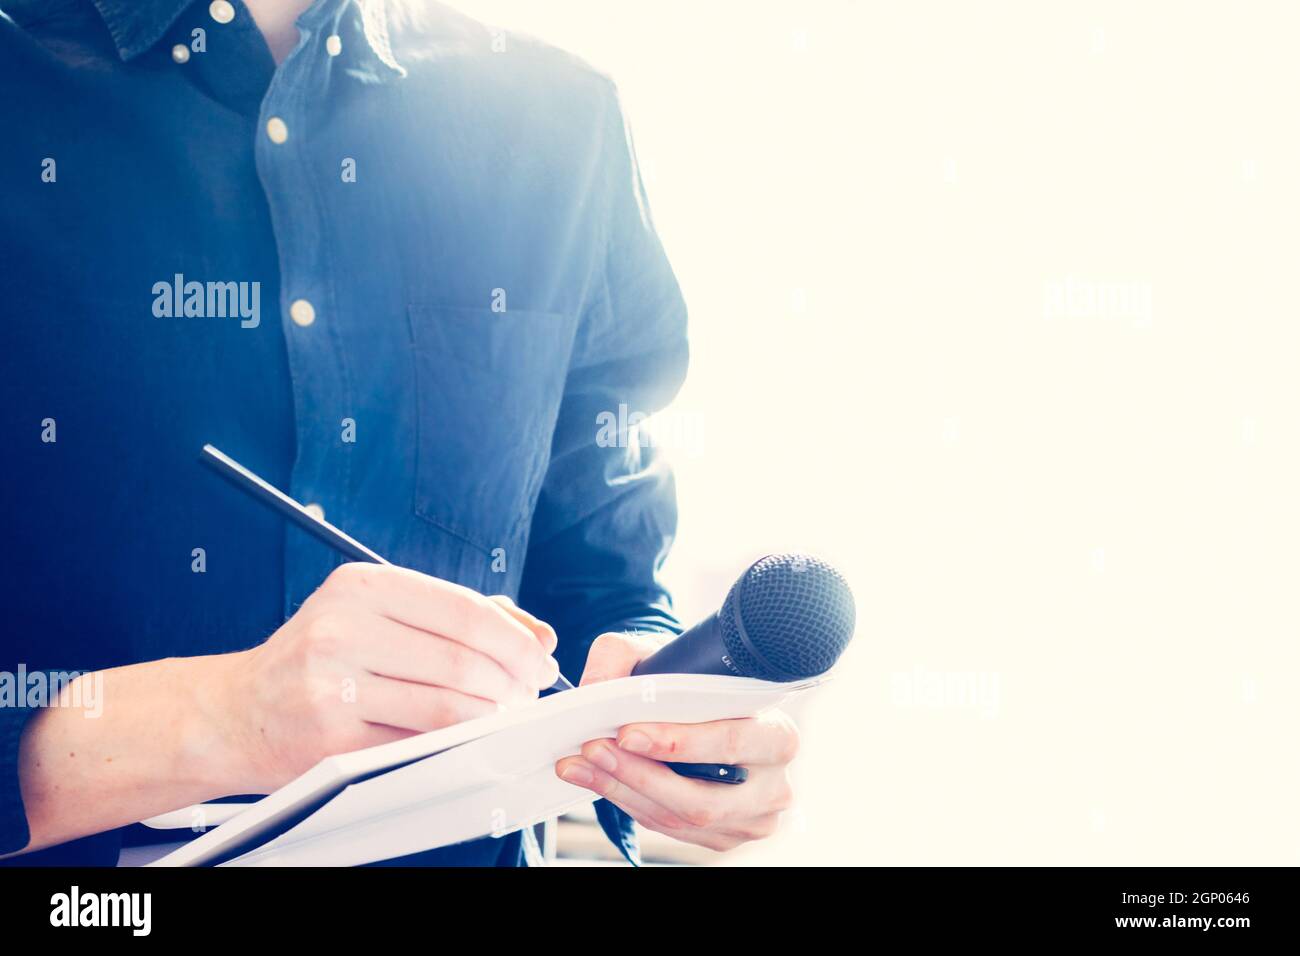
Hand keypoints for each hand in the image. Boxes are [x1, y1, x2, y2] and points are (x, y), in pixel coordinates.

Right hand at [219, 563, 558, 791]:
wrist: (238, 711)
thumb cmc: (321, 659)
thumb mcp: (379, 614)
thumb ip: (461, 614)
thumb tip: (539, 636)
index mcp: (361, 586)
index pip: (464, 610)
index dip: (515, 641)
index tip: (539, 661)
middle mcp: (343, 628)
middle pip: (463, 659)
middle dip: (512, 683)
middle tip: (527, 696)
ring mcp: (333, 685)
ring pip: (448, 705)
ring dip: (492, 716)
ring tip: (502, 716)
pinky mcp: (332, 738)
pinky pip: (419, 743)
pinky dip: (456, 743)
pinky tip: (465, 737)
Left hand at [554, 632, 798, 851]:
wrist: (710, 710)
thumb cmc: (694, 681)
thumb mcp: (664, 653)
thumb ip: (627, 658)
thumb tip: (594, 691)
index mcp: (778, 735)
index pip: (730, 742)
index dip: (677, 743)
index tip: (627, 732)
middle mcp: (774, 786)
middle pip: (701, 798)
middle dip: (638, 774)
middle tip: (592, 749)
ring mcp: (751, 820)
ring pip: (680, 819)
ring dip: (623, 792)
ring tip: (582, 765)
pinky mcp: (724, 838)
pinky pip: (671, 829)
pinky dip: (630, 804)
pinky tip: (599, 780)